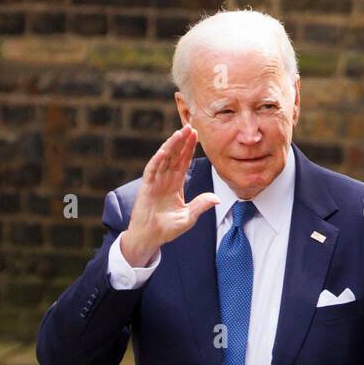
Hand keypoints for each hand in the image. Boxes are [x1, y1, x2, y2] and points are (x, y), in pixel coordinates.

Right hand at [120, 123, 218, 266]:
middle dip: (182, 141)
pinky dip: (158, 160)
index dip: (190, 148)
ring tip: (180, 133)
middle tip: (191, 126)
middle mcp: (165, 179)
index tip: (197, 135)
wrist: (150, 238)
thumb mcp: (188, 217)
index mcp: (175, 184)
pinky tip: (165, 150)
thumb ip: (200, 205)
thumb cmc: (167, 229)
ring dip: (171, 145)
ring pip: (164, 158)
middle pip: (175, 155)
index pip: (184, 162)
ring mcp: (155, 181)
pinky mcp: (146, 187)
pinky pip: (152, 170)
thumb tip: (217, 199)